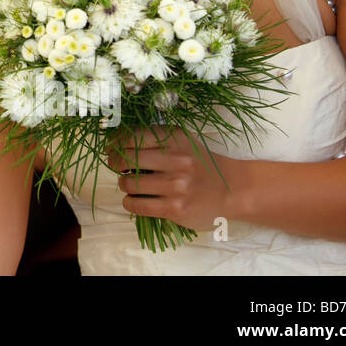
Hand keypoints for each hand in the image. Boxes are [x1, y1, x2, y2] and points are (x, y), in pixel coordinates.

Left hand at [106, 127, 244, 232]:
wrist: (234, 189)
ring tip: (130, 184)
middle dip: (115, 163)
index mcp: (176, 139)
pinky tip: (135, 200)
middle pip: (126, 159)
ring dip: (124, 184)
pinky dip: (129, 203)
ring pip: (129, 183)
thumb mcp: (183, 141)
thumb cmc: (202, 163)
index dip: (115, 143)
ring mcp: (176, 186)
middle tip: (117, 166)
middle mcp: (176, 161)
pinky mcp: (176, 209)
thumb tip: (116, 141)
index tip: (111, 148)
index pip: (132, 137)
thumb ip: (155, 138)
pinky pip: (137, 206)